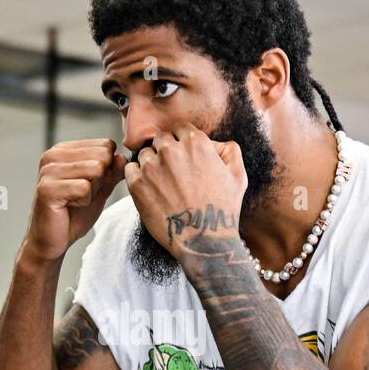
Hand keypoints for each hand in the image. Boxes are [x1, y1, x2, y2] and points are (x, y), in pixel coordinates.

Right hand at [25, 139, 127, 262]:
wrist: (52, 241)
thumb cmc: (72, 215)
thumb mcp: (99, 190)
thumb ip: (112, 173)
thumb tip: (123, 157)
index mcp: (64, 150)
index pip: (105, 145)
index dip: (107, 169)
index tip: (88, 185)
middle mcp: (53, 155)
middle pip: (102, 156)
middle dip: (100, 180)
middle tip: (81, 195)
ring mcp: (49, 170)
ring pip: (96, 170)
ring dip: (92, 192)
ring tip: (75, 200)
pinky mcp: (47, 188)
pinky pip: (84, 188)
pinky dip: (83, 202)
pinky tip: (69, 207)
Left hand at [124, 124, 247, 277]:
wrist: (203, 241)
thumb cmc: (223, 210)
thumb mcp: (238, 176)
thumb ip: (230, 151)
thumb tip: (216, 142)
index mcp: (196, 143)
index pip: (180, 128)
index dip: (181, 141)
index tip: (183, 156)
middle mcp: (171, 150)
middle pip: (160, 139)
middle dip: (165, 150)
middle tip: (171, 171)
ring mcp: (152, 167)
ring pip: (144, 153)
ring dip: (151, 164)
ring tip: (161, 184)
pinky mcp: (137, 185)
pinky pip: (130, 169)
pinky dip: (137, 176)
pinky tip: (150, 189)